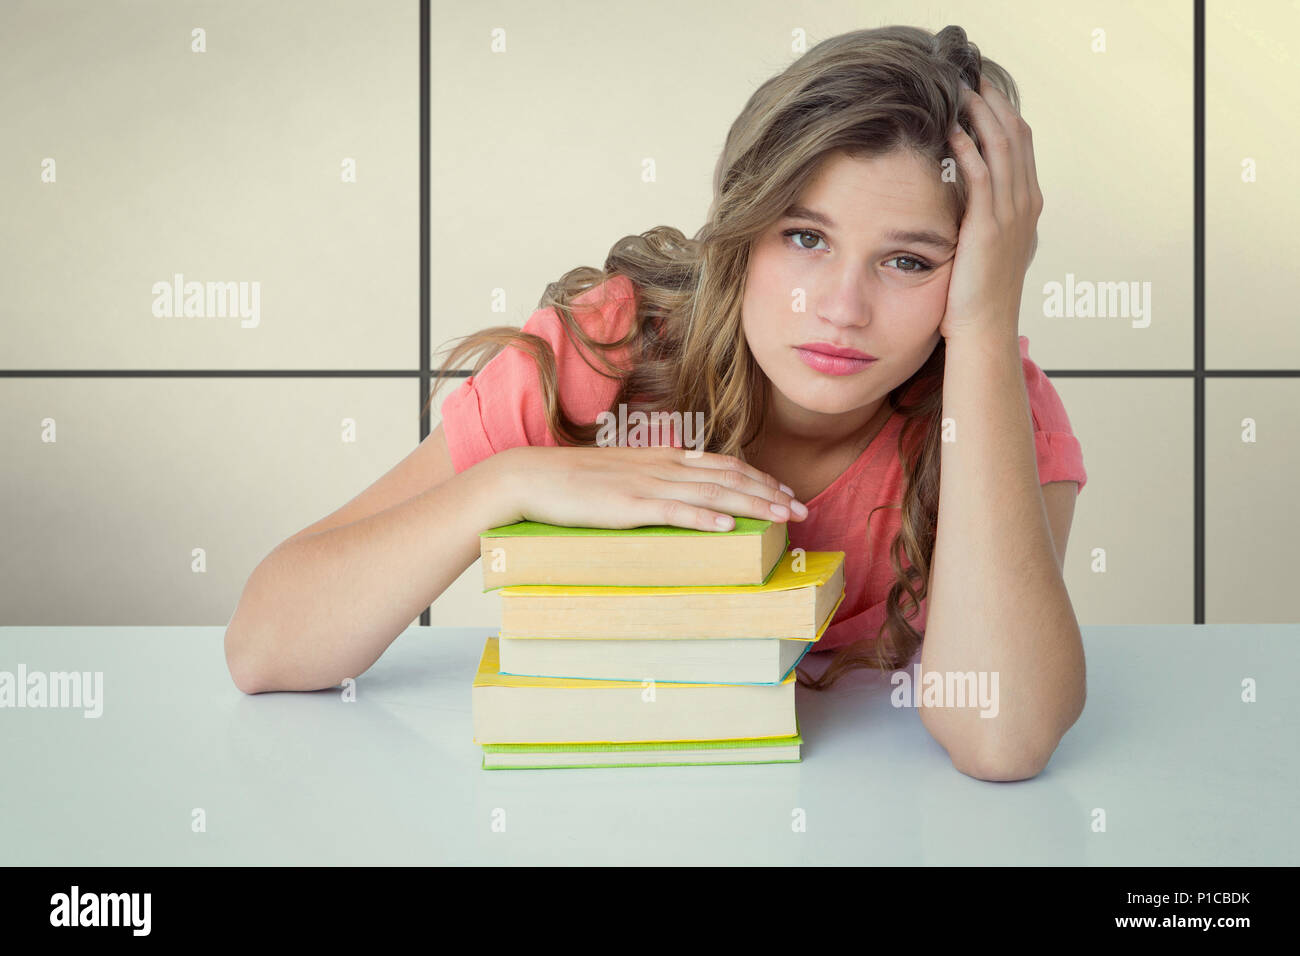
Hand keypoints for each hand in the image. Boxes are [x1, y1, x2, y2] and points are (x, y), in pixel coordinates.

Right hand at [491, 444, 808, 531]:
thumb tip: (679, 494)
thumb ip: (653, 481)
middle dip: (769, 494)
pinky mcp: (630, 507)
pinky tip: (729, 526)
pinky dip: (706, 517)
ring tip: (782, 517)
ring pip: (712, 492)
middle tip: (802, 510)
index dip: (758, 479)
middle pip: (729, 477)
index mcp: (662, 458)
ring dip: (752, 505)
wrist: (532, 477)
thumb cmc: (574, 482)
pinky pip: (675, 511)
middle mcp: (663, 467)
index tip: (785, 494)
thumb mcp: (623, 476)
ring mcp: (648, 485)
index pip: (722, 465)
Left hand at [940, 76, 1043, 341]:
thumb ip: (987, 218)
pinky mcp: (990, 227)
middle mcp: (1025, 204)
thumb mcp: (990, 248)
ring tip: (958, 91)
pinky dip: (967, 149)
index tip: (981, 91)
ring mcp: (1011, 215)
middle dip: (993, 103)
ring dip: (979, 115)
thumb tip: (970, 200)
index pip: (1020, 144)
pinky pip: (981, 176)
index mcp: (1027, 205)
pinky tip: (950, 132)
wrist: (983, 329)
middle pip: (1015, 136)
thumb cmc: (978, 295)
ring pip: (1001, 149)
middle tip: (969, 77)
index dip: (1002, 112)